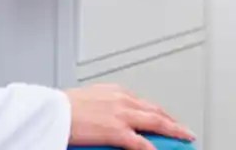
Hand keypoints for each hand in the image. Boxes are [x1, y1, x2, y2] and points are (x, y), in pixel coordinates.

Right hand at [65, 83, 195, 149]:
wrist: (51, 111)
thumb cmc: (63, 107)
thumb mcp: (88, 101)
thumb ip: (104, 107)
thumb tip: (108, 118)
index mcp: (116, 92)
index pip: (145, 103)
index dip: (160, 112)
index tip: (167, 118)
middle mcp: (123, 100)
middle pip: (157, 111)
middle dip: (173, 121)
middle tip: (184, 131)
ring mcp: (122, 115)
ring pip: (157, 123)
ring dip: (174, 131)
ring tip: (184, 139)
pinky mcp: (117, 131)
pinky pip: (142, 143)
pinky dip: (153, 148)